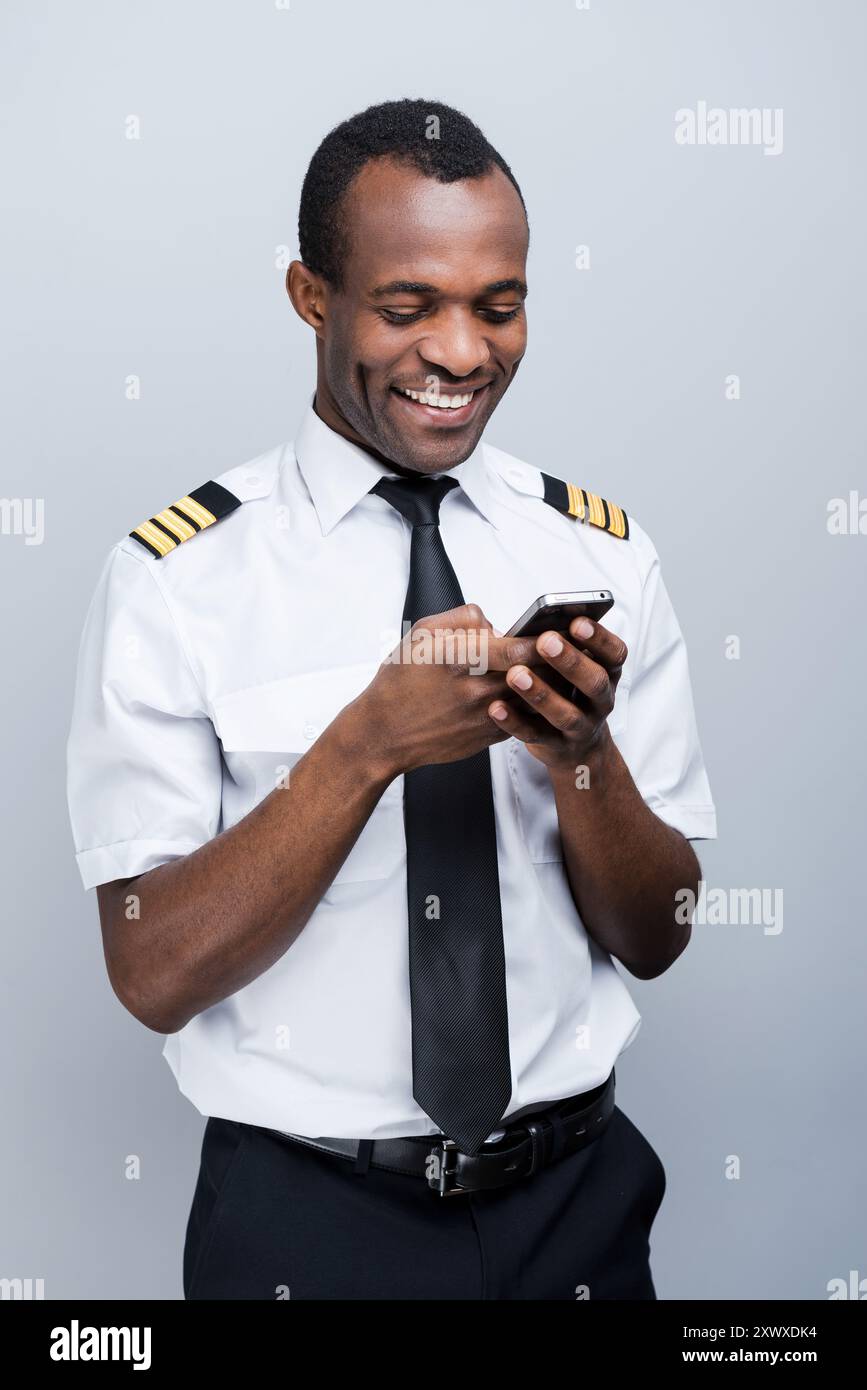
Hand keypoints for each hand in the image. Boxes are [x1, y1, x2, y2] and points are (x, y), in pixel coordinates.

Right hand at [348, 604, 541, 777]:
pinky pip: (522, 716)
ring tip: (551, 671)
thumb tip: (498, 625)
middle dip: (551, 661)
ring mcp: (485, 717)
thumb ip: (465, 618)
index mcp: (461, 658)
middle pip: (534, 673)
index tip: (557, 632)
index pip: (520, 647)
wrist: (384, 732)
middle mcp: (476, 690)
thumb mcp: (423, 633)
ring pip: (533, 696)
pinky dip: (528, 704)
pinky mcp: (488, 737)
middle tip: (562, 651)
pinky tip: (527, 694)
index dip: (544, 640)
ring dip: (543, 683)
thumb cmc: (400, 682)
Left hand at [487, 616, 627, 769]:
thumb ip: (562, 645)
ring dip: (541, 693)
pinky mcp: (557, 746)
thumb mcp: (575, 667)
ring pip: (566, 714)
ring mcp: (582, 727)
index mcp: (607, 673)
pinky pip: (536, 735)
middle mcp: (601, 701)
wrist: (576, 747)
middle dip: (570, 661)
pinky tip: (496, 707)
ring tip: (516, 675)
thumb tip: (535, 620)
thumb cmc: (568, 691)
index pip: (615, 653)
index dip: (599, 638)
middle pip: (594, 682)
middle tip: (545, 641)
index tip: (576, 622)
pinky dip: (515, 721)